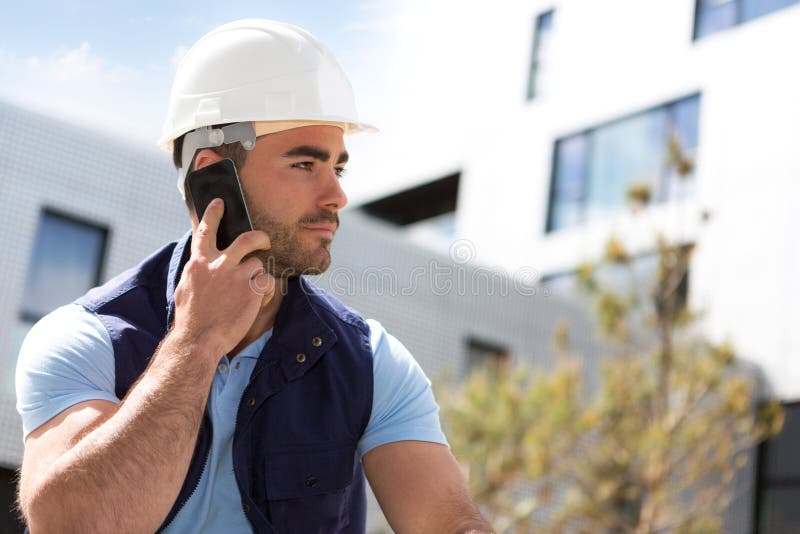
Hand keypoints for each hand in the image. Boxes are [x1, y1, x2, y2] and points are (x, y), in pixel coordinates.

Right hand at [172, 198, 273, 356]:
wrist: (198, 341)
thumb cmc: (190, 319)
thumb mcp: (185, 288)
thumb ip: (196, 271)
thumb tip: (199, 261)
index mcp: (199, 263)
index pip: (206, 230)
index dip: (214, 213)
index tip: (221, 202)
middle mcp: (217, 264)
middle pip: (246, 239)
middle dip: (259, 237)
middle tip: (264, 240)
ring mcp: (235, 275)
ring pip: (258, 263)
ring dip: (257, 277)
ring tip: (249, 293)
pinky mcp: (251, 289)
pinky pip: (266, 283)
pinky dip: (264, 292)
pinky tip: (256, 303)